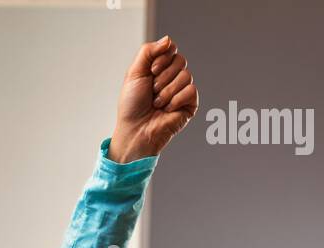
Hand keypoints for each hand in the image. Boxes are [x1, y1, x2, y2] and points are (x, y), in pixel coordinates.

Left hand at [109, 35, 197, 162]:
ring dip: (167, 91)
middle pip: (180, 60)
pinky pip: (191, 91)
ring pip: (186, 76)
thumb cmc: (132, 105)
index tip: (151, 72)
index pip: (171, 48)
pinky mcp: (189, 104)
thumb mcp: (134, 72)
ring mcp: (182, 90)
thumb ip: (148, 50)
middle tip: (152, 91)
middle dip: (163, 77)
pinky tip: (167, 110)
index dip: (162, 59)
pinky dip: (176, 100)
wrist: (135, 130)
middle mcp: (172, 77)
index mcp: (160, 67)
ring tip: (157, 103)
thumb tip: (168, 40)